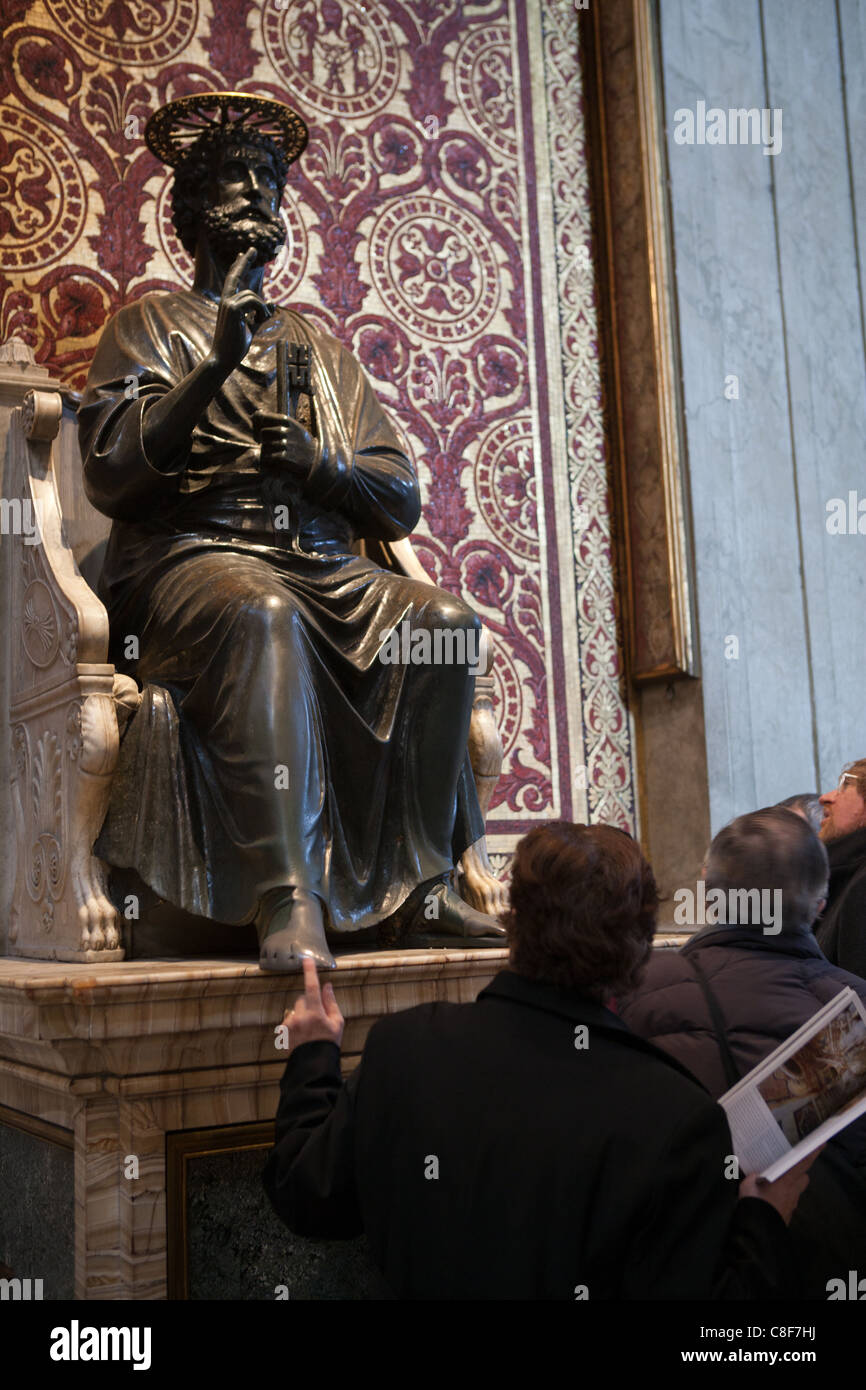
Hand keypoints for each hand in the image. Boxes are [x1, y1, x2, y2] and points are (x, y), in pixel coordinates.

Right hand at [208, 248, 271, 374]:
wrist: (224, 358)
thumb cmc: (236, 346)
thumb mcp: (252, 327)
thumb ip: (261, 315)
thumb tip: (272, 302)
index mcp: (229, 303)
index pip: (234, 280)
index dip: (239, 266)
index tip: (242, 254)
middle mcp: (226, 300)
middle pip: (236, 276)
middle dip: (244, 262)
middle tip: (252, 249)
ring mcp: (227, 303)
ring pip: (253, 295)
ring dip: (262, 308)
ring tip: (262, 319)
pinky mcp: (232, 309)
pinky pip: (254, 302)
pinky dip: (262, 310)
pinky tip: (260, 319)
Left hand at [253, 409, 316, 479]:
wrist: (317, 463)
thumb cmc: (302, 446)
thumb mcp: (292, 429)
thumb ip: (275, 422)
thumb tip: (254, 416)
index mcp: (286, 421)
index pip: (260, 417)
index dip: (256, 427)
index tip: (259, 436)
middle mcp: (285, 430)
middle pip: (262, 434)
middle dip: (265, 444)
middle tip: (274, 451)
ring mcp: (285, 444)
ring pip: (264, 449)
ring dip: (268, 457)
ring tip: (281, 461)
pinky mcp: (285, 457)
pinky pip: (267, 460)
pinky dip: (271, 466)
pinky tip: (280, 468)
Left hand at [283, 957, 343, 1047]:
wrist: (314, 1064)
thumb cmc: (329, 1043)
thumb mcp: (337, 1022)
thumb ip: (331, 1002)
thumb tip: (327, 985)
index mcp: (315, 1013)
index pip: (312, 987)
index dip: (310, 972)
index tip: (307, 960)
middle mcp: (300, 1017)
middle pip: (303, 999)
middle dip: (310, 1003)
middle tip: (318, 1016)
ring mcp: (290, 1024)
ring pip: (296, 1009)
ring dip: (302, 1014)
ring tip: (310, 1029)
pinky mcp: (284, 1031)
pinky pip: (289, 1019)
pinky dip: (295, 1023)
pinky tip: (302, 1034)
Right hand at [739, 1145, 823, 1224]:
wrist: (759, 1230)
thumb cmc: (755, 1203)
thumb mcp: (748, 1185)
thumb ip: (753, 1177)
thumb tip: (755, 1175)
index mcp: (786, 1180)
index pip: (803, 1163)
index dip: (812, 1153)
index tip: (821, 1143)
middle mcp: (793, 1191)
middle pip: (803, 1178)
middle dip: (798, 1173)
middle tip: (786, 1168)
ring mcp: (792, 1204)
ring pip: (796, 1190)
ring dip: (790, 1186)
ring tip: (775, 1184)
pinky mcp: (788, 1214)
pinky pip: (789, 1201)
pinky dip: (783, 1198)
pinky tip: (771, 1199)